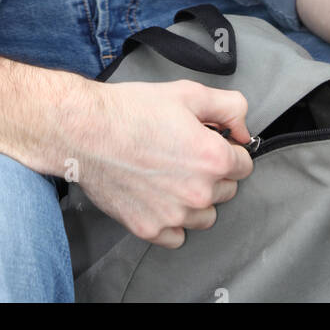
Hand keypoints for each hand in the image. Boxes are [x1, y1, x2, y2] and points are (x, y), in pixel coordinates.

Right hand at [76, 81, 253, 248]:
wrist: (86, 131)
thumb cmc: (131, 111)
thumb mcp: (187, 93)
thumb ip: (229, 106)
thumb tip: (244, 129)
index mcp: (212, 159)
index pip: (244, 165)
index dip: (227, 150)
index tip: (210, 144)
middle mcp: (199, 192)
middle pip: (227, 191)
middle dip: (212, 174)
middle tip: (184, 154)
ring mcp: (174, 215)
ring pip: (205, 217)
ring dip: (195, 200)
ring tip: (170, 176)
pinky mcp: (150, 229)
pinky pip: (177, 236)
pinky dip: (172, 221)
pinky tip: (158, 197)